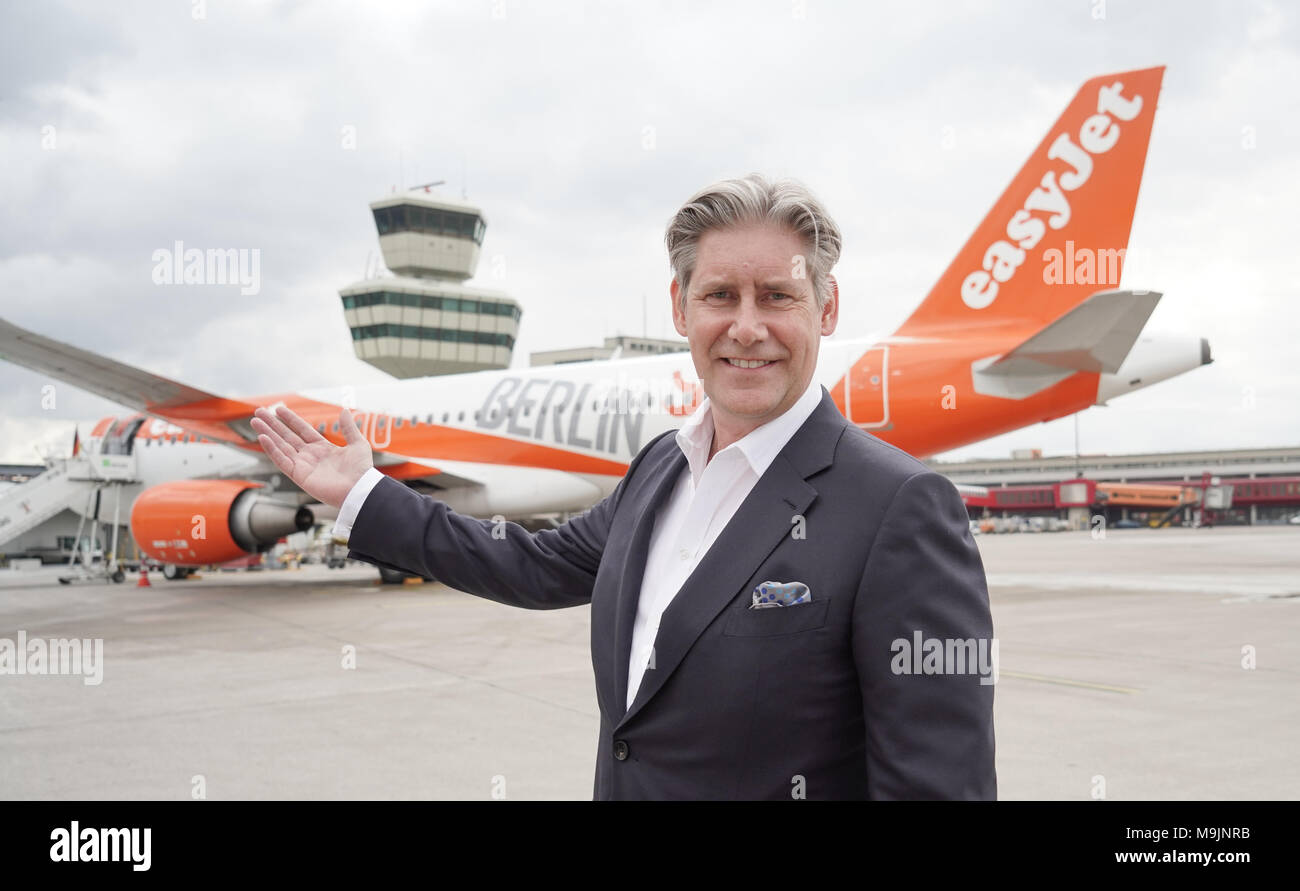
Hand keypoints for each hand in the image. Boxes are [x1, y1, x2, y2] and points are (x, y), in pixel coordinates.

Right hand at [251, 405, 373, 507]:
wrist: (359, 489)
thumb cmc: (361, 470)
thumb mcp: (358, 444)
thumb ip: (349, 428)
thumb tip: (345, 410)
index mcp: (323, 448)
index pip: (302, 430)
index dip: (290, 419)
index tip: (279, 409)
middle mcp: (310, 456)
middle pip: (287, 436)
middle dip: (272, 424)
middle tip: (259, 412)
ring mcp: (303, 466)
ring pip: (280, 446)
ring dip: (267, 433)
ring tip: (255, 421)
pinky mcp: (299, 476)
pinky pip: (282, 460)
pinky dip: (272, 449)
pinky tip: (263, 437)